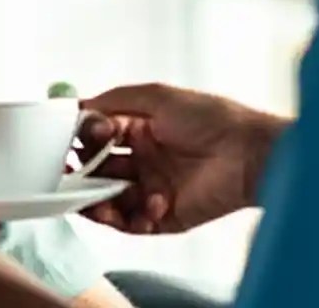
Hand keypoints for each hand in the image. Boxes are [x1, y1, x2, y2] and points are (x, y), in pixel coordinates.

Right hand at [77, 83, 289, 233]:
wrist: (250, 152)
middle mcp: (144, 160)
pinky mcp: (165, 217)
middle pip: (98, 171)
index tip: (69, 139)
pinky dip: (125, 220)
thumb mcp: (157, 95)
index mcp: (141, 129)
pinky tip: (133, 210)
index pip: (98, 137)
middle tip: (68, 174)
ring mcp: (153, 189)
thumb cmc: (211, 118)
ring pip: (110, 201)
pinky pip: (133, 224)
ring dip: (96, 202)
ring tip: (95, 200)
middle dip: (81, 174)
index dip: (82, 139)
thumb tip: (77, 105)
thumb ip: (115, 100)